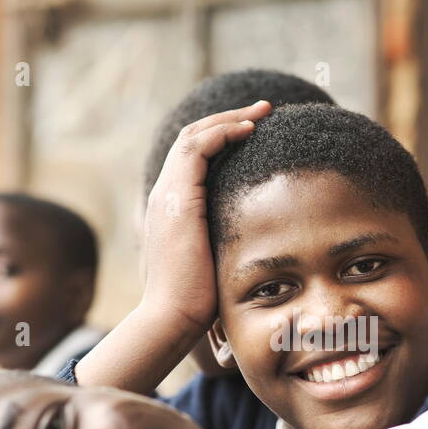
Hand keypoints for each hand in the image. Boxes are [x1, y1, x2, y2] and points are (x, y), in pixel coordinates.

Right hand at [141, 100, 271, 333]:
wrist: (172, 317)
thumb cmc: (197, 303)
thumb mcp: (214, 263)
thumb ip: (225, 245)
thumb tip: (254, 247)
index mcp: (172, 209)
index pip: (193, 159)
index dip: (223, 139)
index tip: (255, 132)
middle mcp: (165, 196)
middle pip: (192, 139)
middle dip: (228, 119)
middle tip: (263, 111)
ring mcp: (168, 195)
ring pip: (194, 136)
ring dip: (229, 118)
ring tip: (261, 112)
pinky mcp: (177, 199)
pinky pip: (196, 148)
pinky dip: (222, 133)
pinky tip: (248, 131)